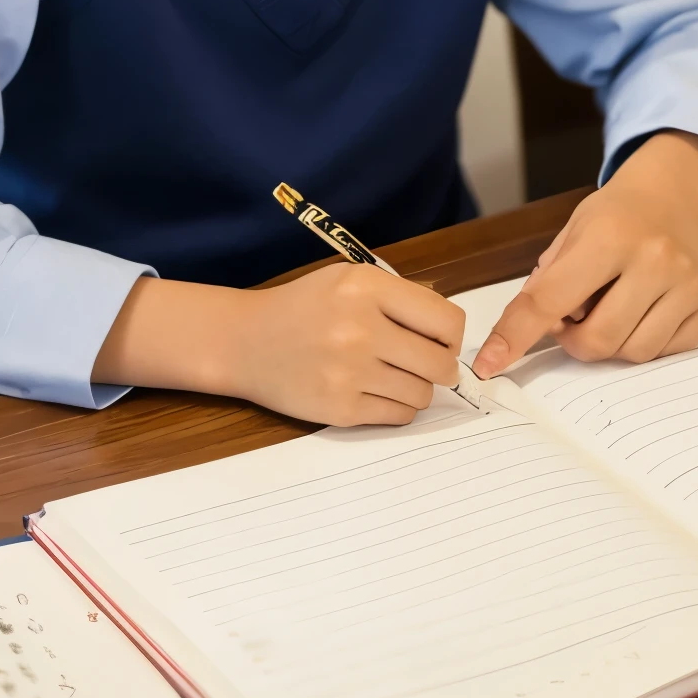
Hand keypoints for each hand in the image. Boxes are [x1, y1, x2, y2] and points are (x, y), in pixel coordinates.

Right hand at [93, 261, 464, 425]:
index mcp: (366, 288)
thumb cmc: (303, 308)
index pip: (446, 321)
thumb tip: (452, 332)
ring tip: (390, 375)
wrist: (245, 341)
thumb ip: (400, 298)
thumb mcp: (348, 281)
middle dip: (440, 367)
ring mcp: (349, 372)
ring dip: (416, 388)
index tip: (440, 340)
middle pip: (440, 363)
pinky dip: (396, 407)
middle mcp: (360, 328)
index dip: (451, 335)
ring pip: (423, 394)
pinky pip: (399, 416)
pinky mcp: (340, 408)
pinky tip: (375, 392)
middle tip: (423, 364)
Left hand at [473, 131, 697, 378]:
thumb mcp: (573, 230)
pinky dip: (642, 341)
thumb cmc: (617, 214)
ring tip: (611, 307)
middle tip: (575, 315)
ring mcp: (686, 285)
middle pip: (597, 340)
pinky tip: (641, 310)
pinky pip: (665, 352)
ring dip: (610, 343)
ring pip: (633, 353)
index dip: (515, 336)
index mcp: (609, 236)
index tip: (489, 363)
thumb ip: (547, 280)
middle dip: (574, 340)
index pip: (550, 300)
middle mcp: (653, 260)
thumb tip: (522, 332)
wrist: (676, 194)